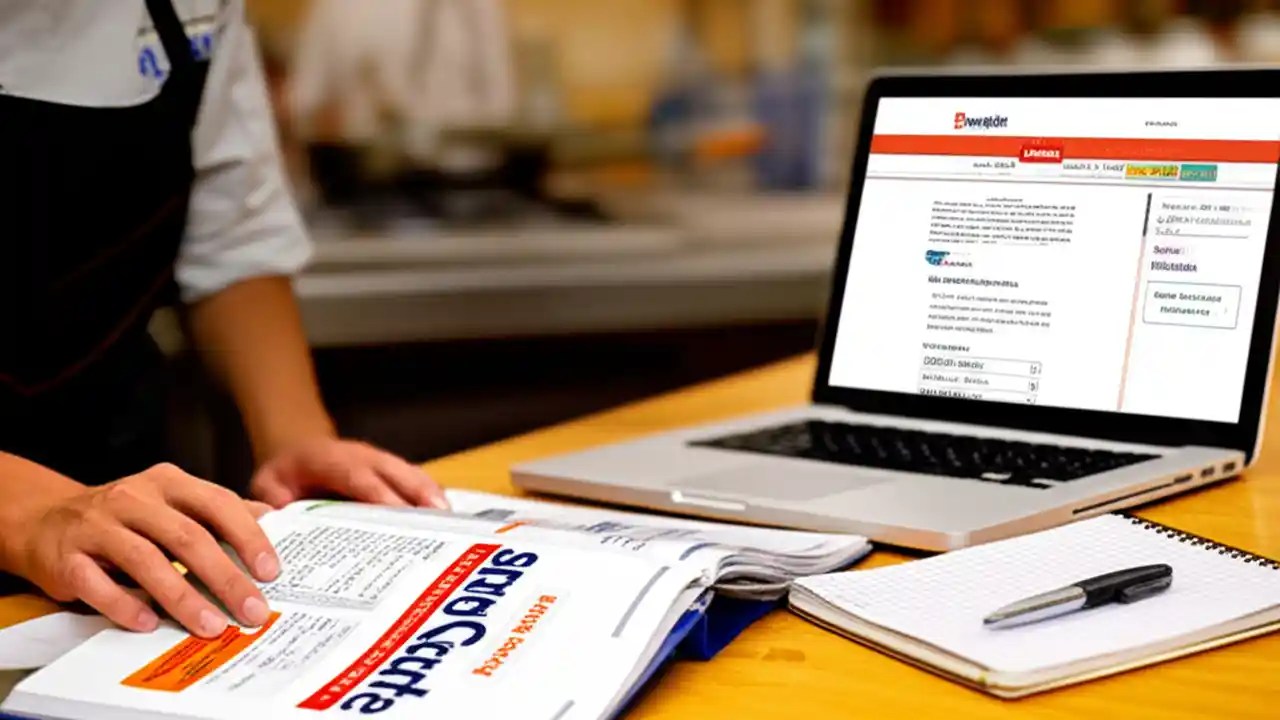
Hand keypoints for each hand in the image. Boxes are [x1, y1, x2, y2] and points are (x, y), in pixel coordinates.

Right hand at [6, 464, 279, 637]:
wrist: (46, 521)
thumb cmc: (125, 518)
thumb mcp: (171, 503)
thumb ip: (217, 512)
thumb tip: (272, 518)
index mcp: (168, 482)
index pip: (217, 503)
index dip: (247, 536)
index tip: (270, 571)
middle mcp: (133, 498)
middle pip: (187, 537)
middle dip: (225, 577)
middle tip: (251, 610)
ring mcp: (97, 525)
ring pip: (146, 560)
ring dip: (182, 597)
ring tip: (210, 625)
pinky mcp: (66, 556)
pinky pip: (97, 582)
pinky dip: (124, 604)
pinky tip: (148, 623)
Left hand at [249, 438, 446, 509]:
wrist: (295, 448)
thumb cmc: (283, 475)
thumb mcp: (266, 487)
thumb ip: (273, 504)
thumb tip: (282, 526)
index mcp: (328, 458)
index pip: (356, 475)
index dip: (378, 494)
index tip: (396, 513)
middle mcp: (360, 455)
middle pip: (394, 471)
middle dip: (417, 493)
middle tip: (440, 517)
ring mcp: (379, 460)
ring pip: (410, 474)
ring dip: (431, 494)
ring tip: (453, 521)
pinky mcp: (391, 470)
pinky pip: (415, 480)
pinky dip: (431, 496)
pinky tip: (447, 519)